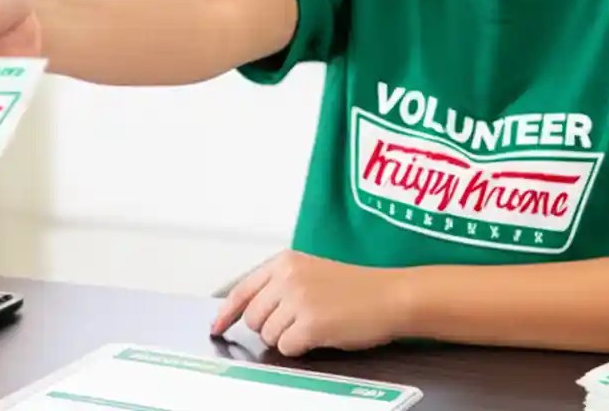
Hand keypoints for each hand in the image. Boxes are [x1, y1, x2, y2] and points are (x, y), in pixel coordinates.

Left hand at [209, 251, 405, 356]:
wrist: (391, 296)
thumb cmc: (359, 288)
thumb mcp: (313, 272)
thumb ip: (281, 285)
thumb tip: (251, 311)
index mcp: (285, 261)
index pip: (242, 289)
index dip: (226, 312)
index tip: (216, 326)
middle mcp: (287, 277)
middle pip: (252, 317)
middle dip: (269, 327)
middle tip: (297, 324)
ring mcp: (297, 300)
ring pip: (267, 335)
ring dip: (287, 337)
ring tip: (316, 325)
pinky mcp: (309, 324)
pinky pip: (286, 348)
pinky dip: (301, 348)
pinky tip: (321, 334)